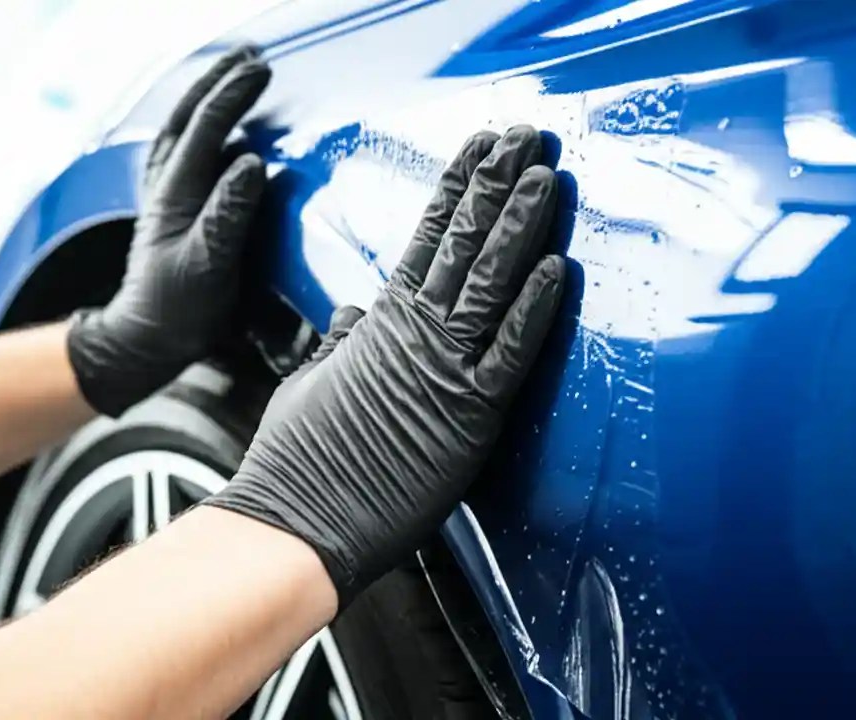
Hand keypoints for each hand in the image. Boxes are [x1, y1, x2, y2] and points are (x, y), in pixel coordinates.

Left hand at [67, 46, 269, 415]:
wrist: (150, 338)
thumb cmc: (183, 309)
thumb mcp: (209, 266)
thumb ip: (229, 214)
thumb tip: (253, 163)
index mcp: (177, 193)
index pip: (206, 128)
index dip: (233, 96)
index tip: (264, 71)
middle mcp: (167, 184)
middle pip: (189, 116)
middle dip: (221, 82)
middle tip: (255, 57)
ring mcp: (167, 194)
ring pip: (184, 128)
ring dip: (210, 96)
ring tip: (238, 74)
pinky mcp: (174, 208)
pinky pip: (185, 150)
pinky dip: (202, 125)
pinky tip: (218, 124)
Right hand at [204, 126, 564, 606]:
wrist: (296, 519)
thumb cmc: (300, 459)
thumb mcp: (314, 381)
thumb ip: (340, 339)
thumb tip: (355, 309)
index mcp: (382, 321)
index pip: (428, 237)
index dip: (459, 188)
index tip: (481, 147)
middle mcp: (416, 332)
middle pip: (464, 243)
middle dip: (497, 184)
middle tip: (526, 134)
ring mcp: (444, 370)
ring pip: (489, 281)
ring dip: (520, 226)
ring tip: (546, 175)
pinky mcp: (470, 416)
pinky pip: (510, 352)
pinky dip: (534, 310)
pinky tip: (558, 268)